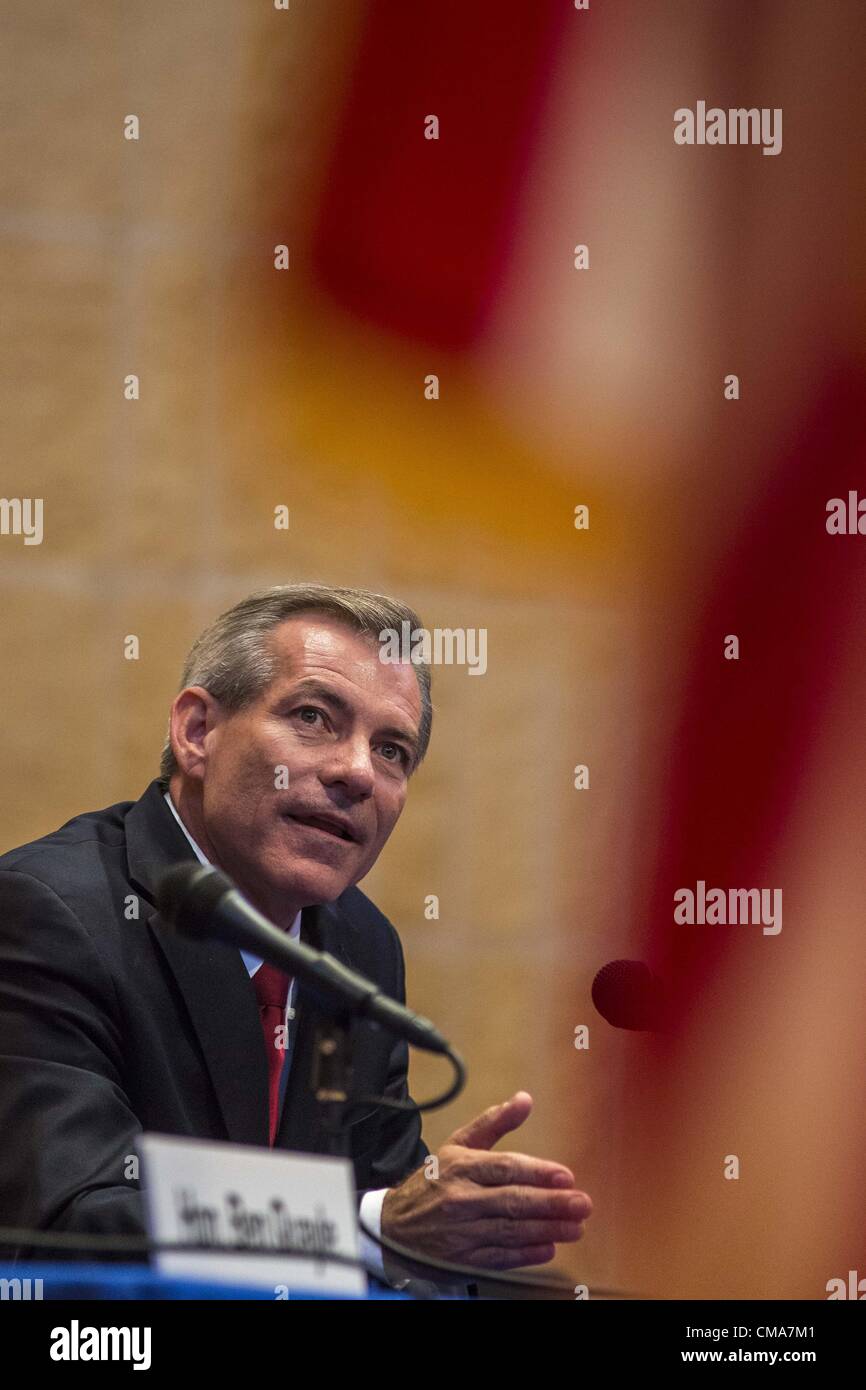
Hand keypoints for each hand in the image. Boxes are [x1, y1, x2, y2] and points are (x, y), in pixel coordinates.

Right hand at [380, 1091, 591, 1270]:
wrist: (393, 1227)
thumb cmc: (433, 1182)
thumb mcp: (458, 1145)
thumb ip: (494, 1123)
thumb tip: (524, 1099)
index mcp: (461, 1166)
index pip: (504, 1168)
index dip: (537, 1172)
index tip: (565, 1176)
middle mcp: (461, 1198)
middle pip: (512, 1200)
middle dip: (551, 1203)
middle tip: (581, 1203)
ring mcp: (462, 1231)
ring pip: (510, 1230)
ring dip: (547, 1230)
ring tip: (575, 1227)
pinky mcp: (462, 1259)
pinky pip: (499, 1257)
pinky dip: (525, 1255)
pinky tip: (548, 1249)